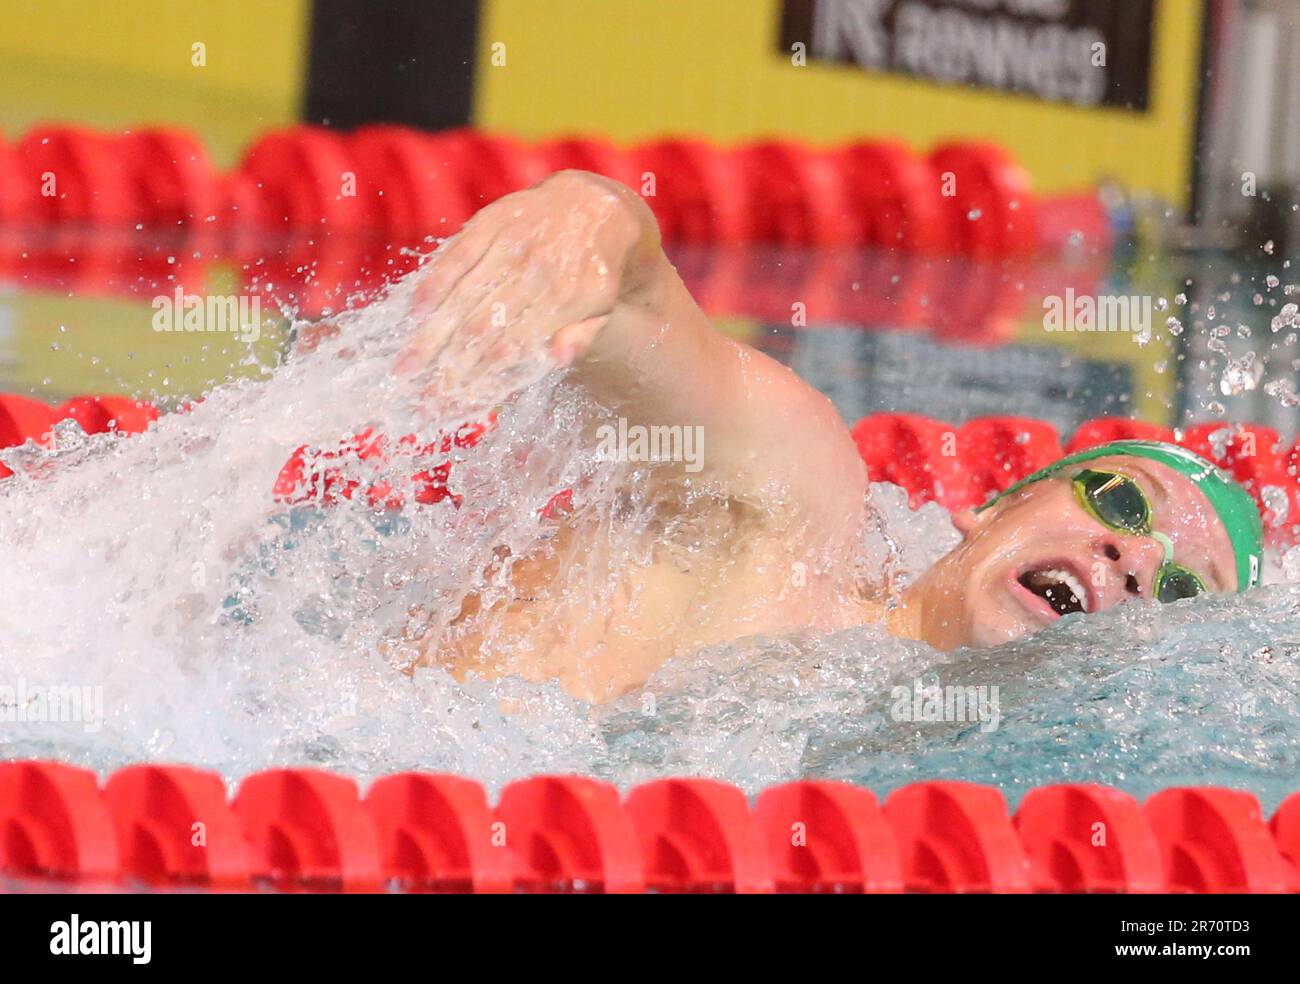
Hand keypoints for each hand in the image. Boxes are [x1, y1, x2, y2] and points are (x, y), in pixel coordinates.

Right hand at [395, 170, 655, 404]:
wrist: (594, 207)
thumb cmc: (593, 271)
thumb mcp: (603, 308)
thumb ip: (584, 337)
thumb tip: (558, 358)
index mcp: (568, 300)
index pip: (515, 347)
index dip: (481, 378)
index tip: (452, 404)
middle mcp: (540, 273)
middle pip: (484, 328)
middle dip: (448, 367)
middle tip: (420, 397)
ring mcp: (514, 246)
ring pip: (464, 297)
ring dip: (431, 335)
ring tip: (404, 366)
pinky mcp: (494, 223)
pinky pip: (457, 256)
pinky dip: (433, 284)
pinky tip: (413, 313)